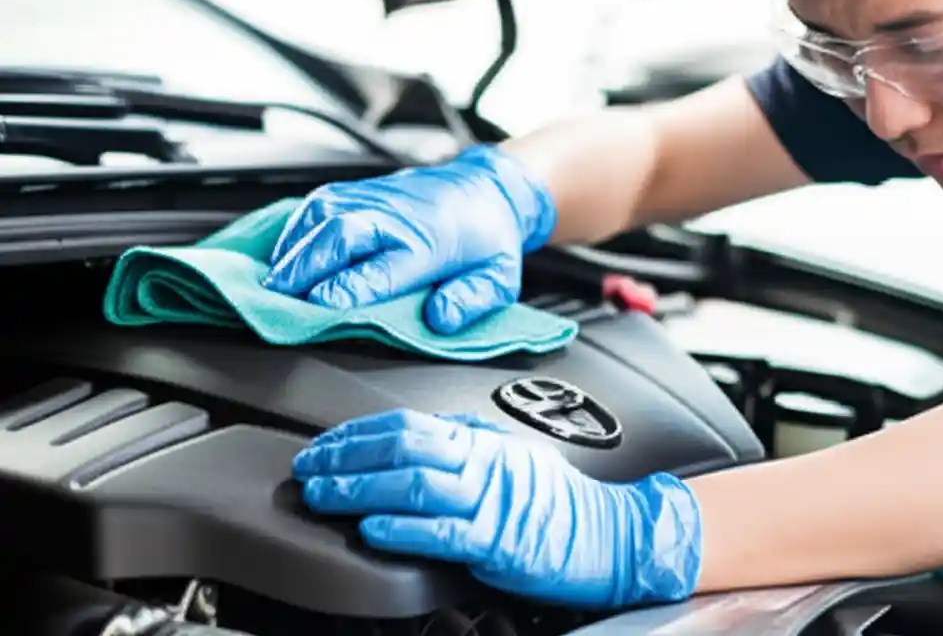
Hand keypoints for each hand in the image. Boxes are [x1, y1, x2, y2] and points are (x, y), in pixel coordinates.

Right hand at [261, 144, 556, 333]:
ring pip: (320, 219)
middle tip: (277, 300)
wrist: (488, 188)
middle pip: (338, 238)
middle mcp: (394, 216)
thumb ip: (470, 300)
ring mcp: (372, 199)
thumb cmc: (488, 240)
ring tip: (271, 283)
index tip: (319, 308)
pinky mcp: (356, 191)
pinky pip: (315, 208)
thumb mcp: (498, 279)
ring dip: (292, 251)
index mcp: (429, 243)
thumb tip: (441, 318)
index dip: (345, 291)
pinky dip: (295, 232)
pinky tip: (283, 256)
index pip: (377, 271)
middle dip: (304, 269)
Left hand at [292, 409, 702, 609]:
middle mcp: (485, 462)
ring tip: (324, 497)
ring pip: (416, 484)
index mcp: (482, 440)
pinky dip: (404, 529)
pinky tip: (373, 531)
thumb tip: (423, 429)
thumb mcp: (512, 455)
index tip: (321, 447)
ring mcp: (493, 500)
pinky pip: (445, 531)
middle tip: (308, 470)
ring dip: (361, 490)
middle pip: (404, 447)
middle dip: (347, 458)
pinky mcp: (501, 540)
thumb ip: (469, 440)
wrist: (613, 535)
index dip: (356, 434)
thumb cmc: (562, 503)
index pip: (407, 424)